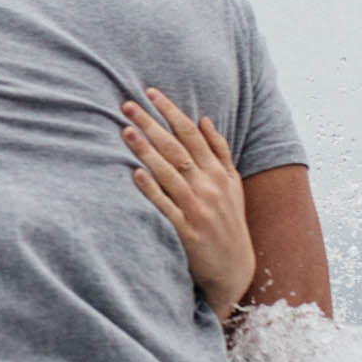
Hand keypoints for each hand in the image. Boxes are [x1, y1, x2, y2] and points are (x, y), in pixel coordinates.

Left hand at [121, 91, 255, 324]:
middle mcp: (209, 186)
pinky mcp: (185, 231)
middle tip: (127, 104)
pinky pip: (165, 206)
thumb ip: (219, 151)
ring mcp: (197, 208)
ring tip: (126, 131)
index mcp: (218, 172)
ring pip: (169, 173)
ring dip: (147, 151)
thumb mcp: (232, 184)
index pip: (191, 133)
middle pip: (176, 148)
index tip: (150, 92)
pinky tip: (136, 174)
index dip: (170, 111)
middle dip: (151, 123)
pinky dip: (151, 190)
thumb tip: (204, 119)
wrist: (235, 268)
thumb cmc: (229, 221)